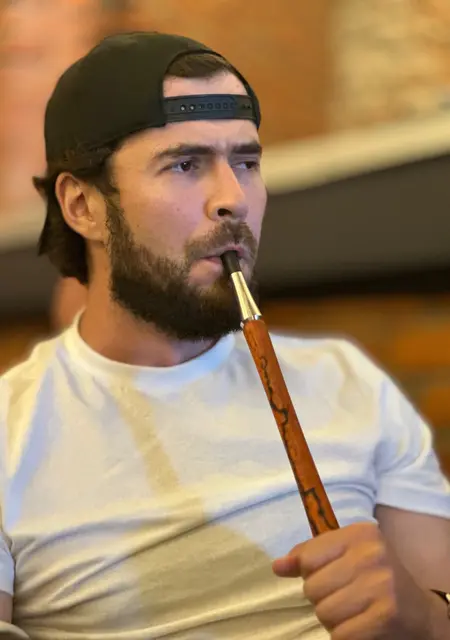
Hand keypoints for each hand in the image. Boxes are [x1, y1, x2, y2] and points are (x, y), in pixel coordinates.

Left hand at [272, 523, 430, 639]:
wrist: (419, 611)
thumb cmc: (375, 578)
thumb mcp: (346, 555)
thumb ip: (310, 556)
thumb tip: (278, 566)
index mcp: (360, 533)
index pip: (308, 557)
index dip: (309, 573)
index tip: (327, 576)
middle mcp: (371, 555)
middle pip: (312, 587)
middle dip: (322, 598)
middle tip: (345, 596)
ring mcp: (380, 585)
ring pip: (324, 612)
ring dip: (333, 619)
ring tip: (353, 611)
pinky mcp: (385, 615)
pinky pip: (340, 634)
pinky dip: (344, 635)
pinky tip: (360, 625)